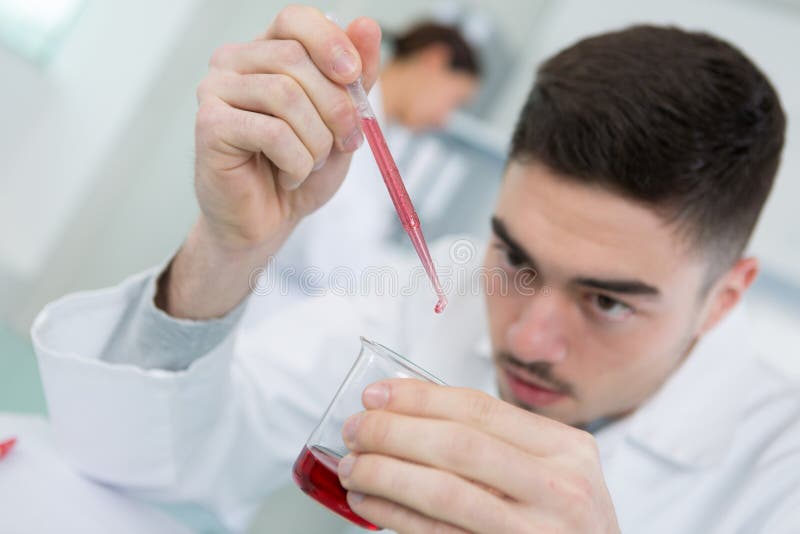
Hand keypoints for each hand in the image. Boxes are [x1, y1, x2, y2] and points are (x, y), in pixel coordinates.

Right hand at [160, 6, 380, 318]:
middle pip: (295, 60)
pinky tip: (289, 177)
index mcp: (265, 51)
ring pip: (285, 96)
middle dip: (335, 107)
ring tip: (311, 165)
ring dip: (316, 141)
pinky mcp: (209, 125)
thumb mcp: (341, 121)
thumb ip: (355, 78)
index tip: (354, 77)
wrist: (269, 222)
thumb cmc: (301, 169)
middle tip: (347, 143)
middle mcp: (233, 63)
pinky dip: (296, 162)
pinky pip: (272, 132)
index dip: (330, 43)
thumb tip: (367, 25)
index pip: (295, 19)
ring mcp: (215, 91)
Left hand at [337, 379, 619, 532]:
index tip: (377, 395)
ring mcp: (536, 533)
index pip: (480, 409)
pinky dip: (396, 515)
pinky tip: (370, 504)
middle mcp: (559, 488)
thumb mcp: (554, 472)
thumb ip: (499, 443)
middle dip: (394, 432)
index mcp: (566, 449)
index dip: (420, 398)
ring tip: (353, 467)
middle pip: (458, 445)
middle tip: (356, 429)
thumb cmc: (565, 521)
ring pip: (444, 492)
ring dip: (386, 475)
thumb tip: (411, 411)